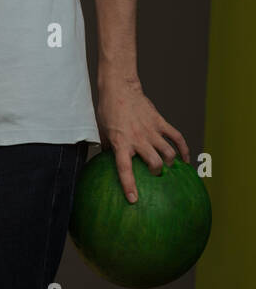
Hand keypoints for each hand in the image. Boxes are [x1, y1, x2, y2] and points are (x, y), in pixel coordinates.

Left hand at [95, 78, 190, 202]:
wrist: (119, 88)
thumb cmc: (107, 110)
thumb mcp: (102, 130)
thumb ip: (107, 147)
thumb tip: (106, 161)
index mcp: (120, 143)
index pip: (125, 169)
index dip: (129, 185)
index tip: (134, 199)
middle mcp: (138, 139)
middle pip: (155, 163)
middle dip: (157, 174)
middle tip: (155, 176)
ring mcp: (151, 131)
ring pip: (168, 153)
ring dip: (170, 163)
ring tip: (168, 166)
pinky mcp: (160, 122)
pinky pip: (177, 137)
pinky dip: (184, 149)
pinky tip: (185, 158)